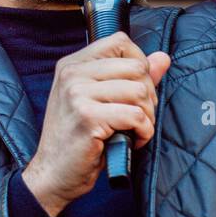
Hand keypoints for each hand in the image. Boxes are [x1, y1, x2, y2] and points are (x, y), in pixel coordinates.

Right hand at [23, 31, 170, 216]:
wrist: (52, 174)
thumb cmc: (77, 139)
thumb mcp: (99, 102)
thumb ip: (131, 77)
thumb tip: (163, 58)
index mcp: (72, 65)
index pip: (120, 42)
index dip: (140, 63)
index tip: (136, 89)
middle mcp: (72, 74)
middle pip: (136, 67)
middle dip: (148, 95)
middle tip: (138, 116)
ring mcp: (78, 94)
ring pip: (140, 91)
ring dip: (147, 116)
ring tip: (134, 130)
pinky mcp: (88, 118)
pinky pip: (136, 116)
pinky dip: (144, 132)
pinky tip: (132, 141)